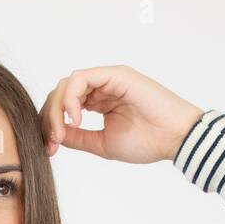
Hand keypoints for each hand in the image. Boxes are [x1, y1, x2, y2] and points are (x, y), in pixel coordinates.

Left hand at [39, 64, 204, 164]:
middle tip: (53, 143)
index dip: (52, 126)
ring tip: (62, 133)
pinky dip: (71, 98)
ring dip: (58, 109)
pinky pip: (81, 79)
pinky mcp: (115, 74)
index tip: (50, 149)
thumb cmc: (147, 142)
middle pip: (61, 94)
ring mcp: (108, 79)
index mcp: (99, 102)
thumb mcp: (101, 143)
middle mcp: (101, 87)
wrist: (174, 138)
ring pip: (67, 85)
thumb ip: (77, 137)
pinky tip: (76, 119)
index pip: (64, 106)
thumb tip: (54, 135)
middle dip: (50, 118)